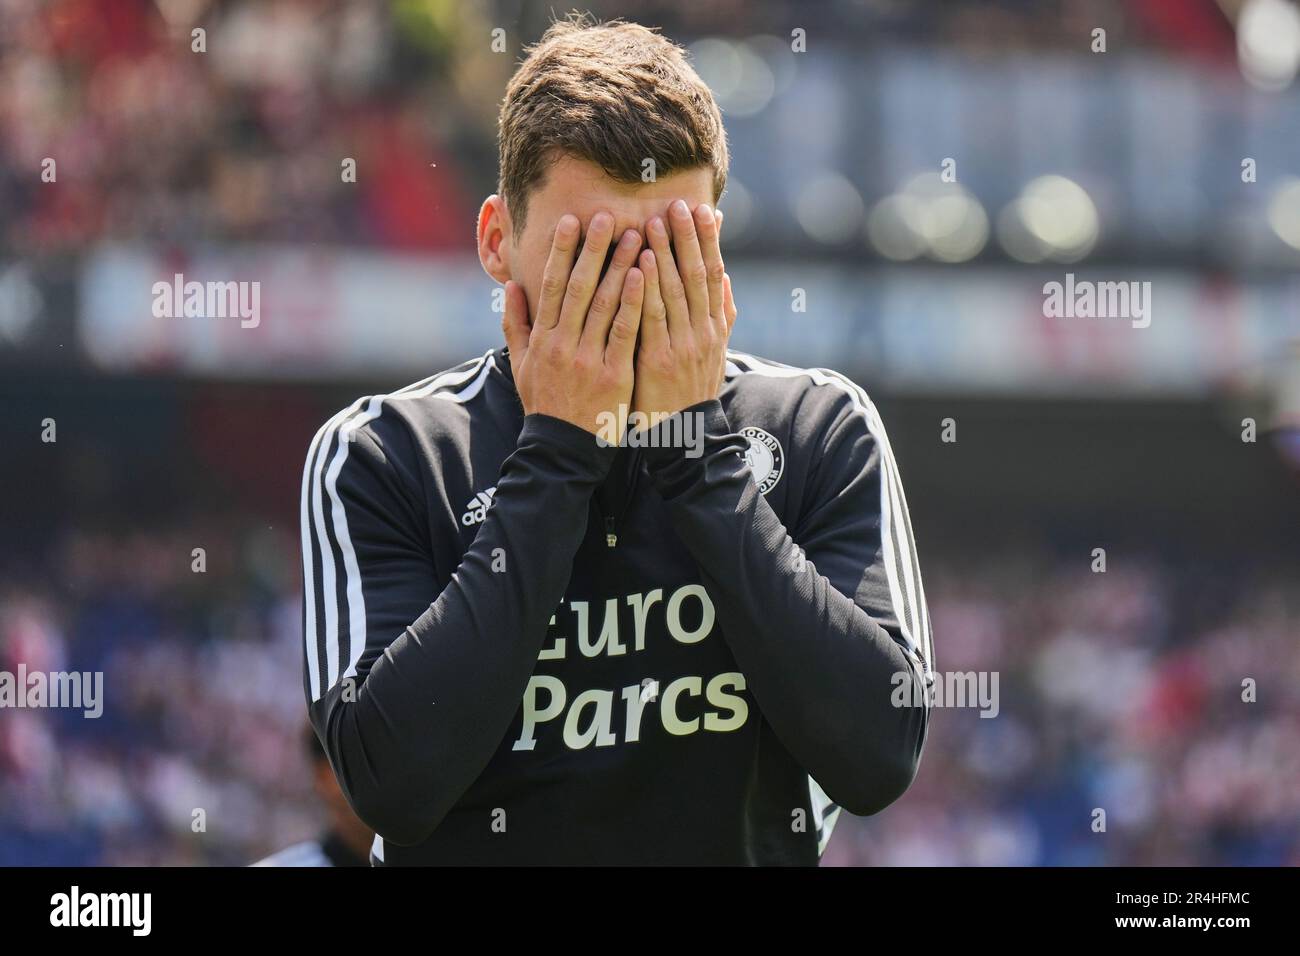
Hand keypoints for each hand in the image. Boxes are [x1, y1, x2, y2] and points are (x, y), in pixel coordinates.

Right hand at [502, 212, 644, 436]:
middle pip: (579, 286)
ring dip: (621, 266)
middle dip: (594, 249)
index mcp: (542, 338)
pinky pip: (624, 332)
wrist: (562, 449)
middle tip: (608, 215)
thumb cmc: (545, 405)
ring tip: (637, 235)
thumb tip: (511, 287)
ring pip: (605, 304)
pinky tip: (644, 277)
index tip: (572, 221)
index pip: (551, 285)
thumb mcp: (521, 366)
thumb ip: (515, 325)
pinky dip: (634, 303)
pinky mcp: (613, 374)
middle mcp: (562, 343)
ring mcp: (588, 358)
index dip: (562, 251)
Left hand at [631, 200, 737, 428]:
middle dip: (687, 238)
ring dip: (665, 253)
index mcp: (715, 327)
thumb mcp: (715, 352)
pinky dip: (649, 288)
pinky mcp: (658, 360)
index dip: (710, 242)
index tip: (705, 210)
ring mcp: (682, 346)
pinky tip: (642, 262)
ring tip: (654, 221)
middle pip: (697, 276)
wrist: (683, 434)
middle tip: (677, 203)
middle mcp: (703, 332)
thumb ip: (721, 314)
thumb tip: (726, 276)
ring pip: (675, 291)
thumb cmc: (691, 390)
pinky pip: (653, 317)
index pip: (714, 275)